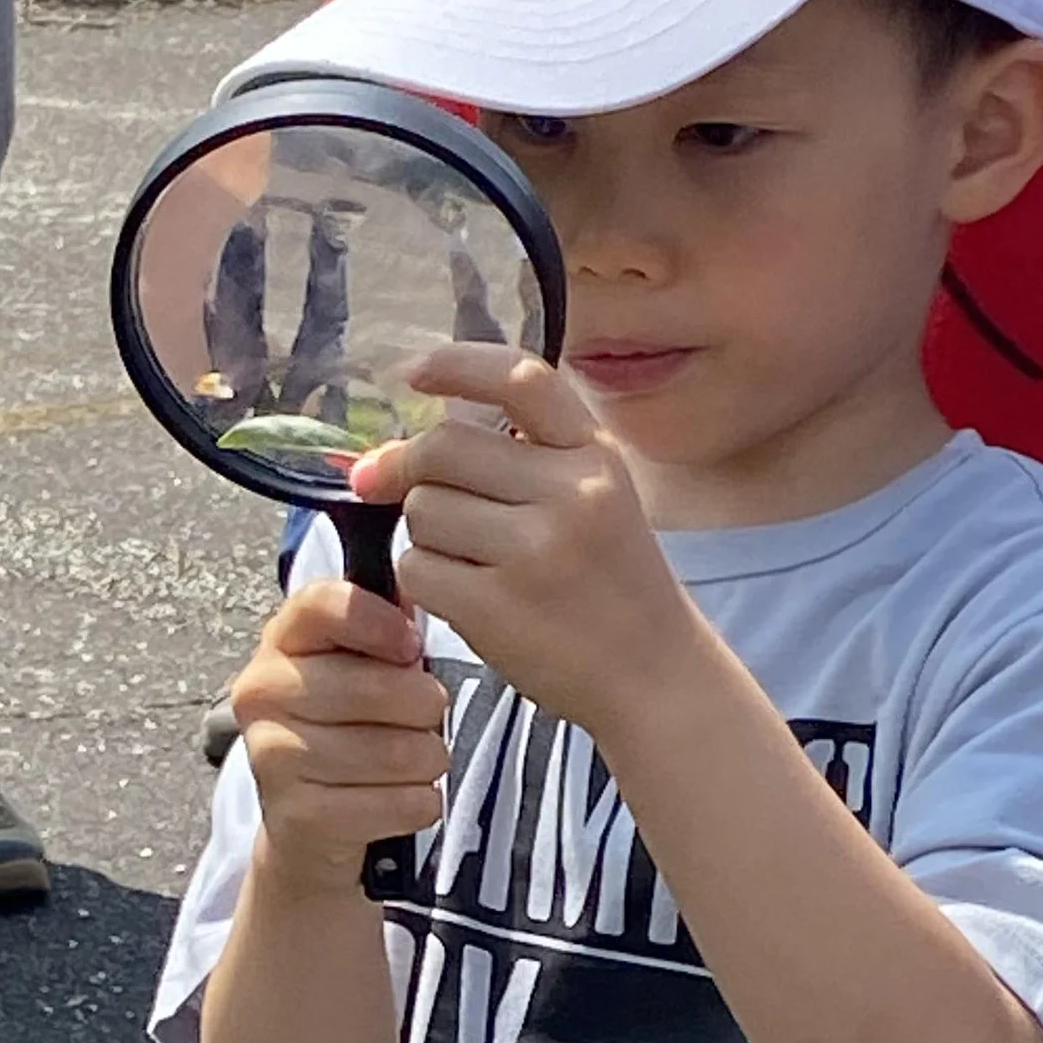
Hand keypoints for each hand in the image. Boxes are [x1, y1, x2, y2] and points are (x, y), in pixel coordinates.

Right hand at [230, 573, 449, 892]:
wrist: (309, 823)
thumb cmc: (348, 728)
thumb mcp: (361, 665)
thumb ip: (386, 625)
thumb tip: (416, 590)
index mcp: (282, 640)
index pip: (327, 605)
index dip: (384, 624)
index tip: (411, 648)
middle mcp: (264, 692)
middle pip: (376, 688)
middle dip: (426, 707)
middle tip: (426, 717)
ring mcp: (273, 756)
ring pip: (395, 751)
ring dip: (429, 759)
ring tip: (418, 760)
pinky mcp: (298, 814)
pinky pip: (397, 803)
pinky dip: (421, 803)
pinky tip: (406, 797)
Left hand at [351, 346, 693, 733]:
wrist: (654, 677)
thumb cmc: (611, 587)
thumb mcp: (597, 500)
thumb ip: (521, 462)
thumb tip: (388, 455)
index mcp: (595, 456)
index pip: (520, 378)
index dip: (456, 366)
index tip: (413, 374)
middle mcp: (571, 493)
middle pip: (445, 447)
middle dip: (409, 468)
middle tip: (394, 488)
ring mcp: (535, 551)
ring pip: (424, 509)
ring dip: (425, 533)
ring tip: (470, 562)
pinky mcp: (498, 606)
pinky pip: (418, 568)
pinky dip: (426, 581)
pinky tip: (464, 597)